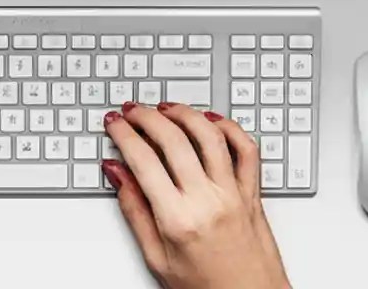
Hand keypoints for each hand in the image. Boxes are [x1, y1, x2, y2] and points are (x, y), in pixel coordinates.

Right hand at [103, 103, 289, 288]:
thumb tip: (117, 173)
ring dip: (184, 113)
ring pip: (209, 135)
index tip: (114, 124)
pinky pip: (246, 149)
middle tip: (131, 111)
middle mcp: (208, 201)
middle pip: (173, 139)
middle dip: (146, 117)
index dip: (124, 134)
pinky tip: (210, 121)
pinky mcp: (253, 193)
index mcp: (178, 219)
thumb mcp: (157, 258)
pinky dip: (228, 127)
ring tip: (165, 109)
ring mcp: (234, 193)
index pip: (144, 160)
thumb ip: (134, 210)